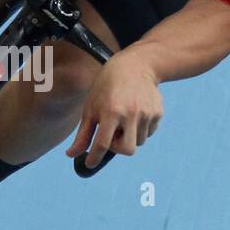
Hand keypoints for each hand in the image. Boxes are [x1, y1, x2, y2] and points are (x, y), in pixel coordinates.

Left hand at [66, 50, 162, 169]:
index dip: (94, 158)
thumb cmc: (106, 87)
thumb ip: (83, 133)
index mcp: (111, 111)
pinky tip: (135, 112)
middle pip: (127, 150)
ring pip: (139, 141)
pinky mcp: (158, 112)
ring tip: (123, 118)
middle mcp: (131, 113)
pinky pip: (149, 132)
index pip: (102, 144)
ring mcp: (147, 113)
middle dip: (118, 148)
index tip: (89, 163)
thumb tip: (71, 155)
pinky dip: (140, 128)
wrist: (135, 65)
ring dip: (129, 136)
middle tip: (111, 136)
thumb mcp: (91, 107)